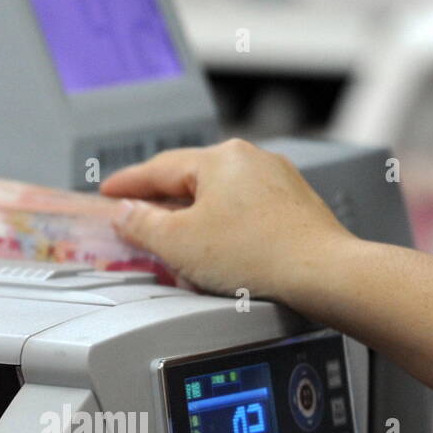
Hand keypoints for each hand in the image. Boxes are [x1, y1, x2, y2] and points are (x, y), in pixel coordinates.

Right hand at [100, 139, 356, 301]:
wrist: (322, 274)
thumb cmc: (260, 254)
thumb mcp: (180, 244)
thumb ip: (143, 226)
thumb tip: (126, 214)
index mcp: (220, 158)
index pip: (159, 168)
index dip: (128, 184)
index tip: (110, 193)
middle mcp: (252, 160)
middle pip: (191, 181)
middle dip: (163, 205)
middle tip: (139, 224)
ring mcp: (279, 182)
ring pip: (221, 198)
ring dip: (196, 221)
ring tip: (182, 249)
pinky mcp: (295, 208)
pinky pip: (247, 213)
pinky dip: (226, 229)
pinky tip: (223, 254)